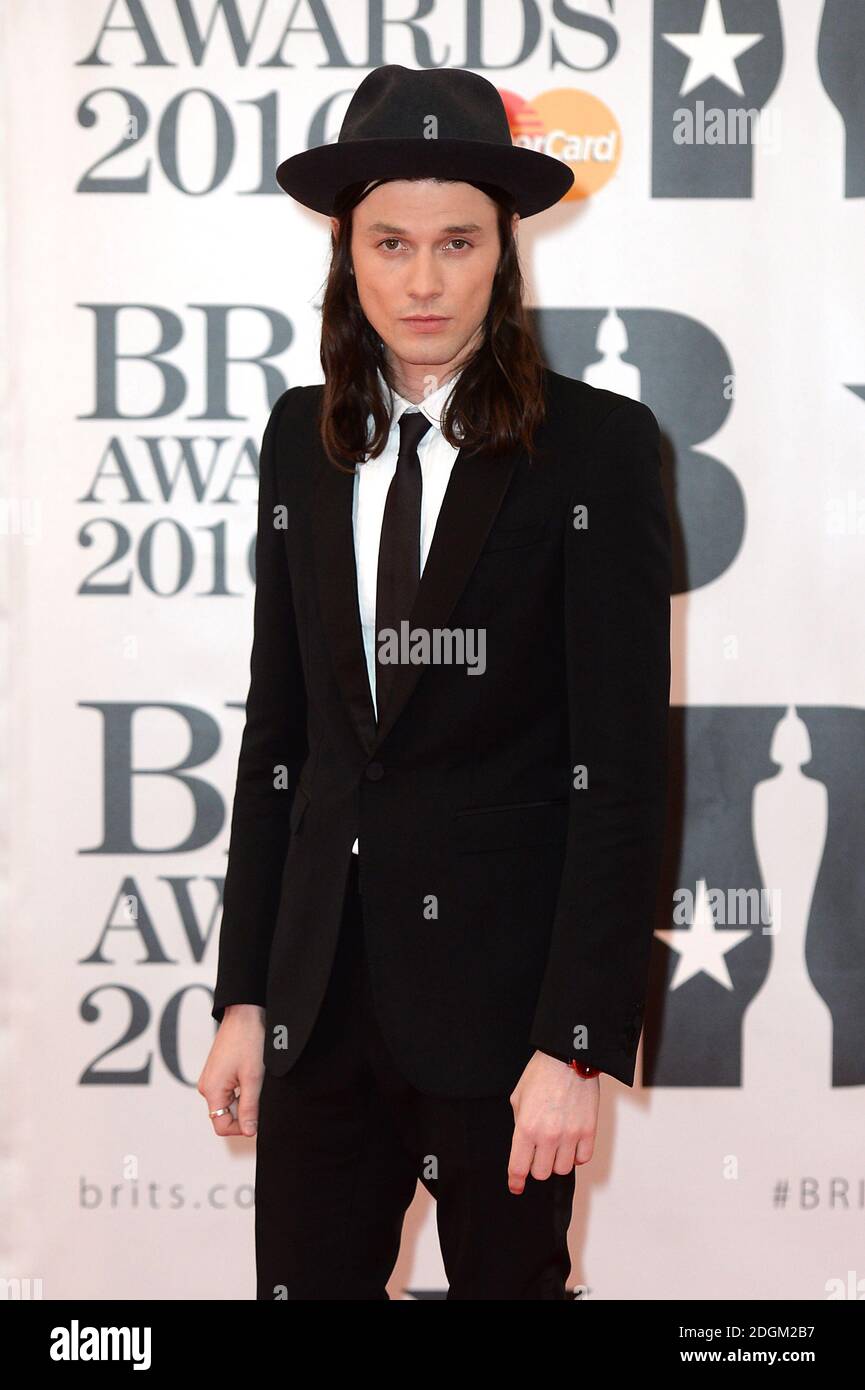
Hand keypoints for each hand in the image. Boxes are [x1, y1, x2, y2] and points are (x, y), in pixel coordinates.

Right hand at [197, 1004, 265, 1137]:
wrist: (245, 1013)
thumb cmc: (248, 1040)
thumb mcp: (253, 1078)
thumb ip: (249, 1108)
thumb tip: (249, 1132)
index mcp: (211, 1090)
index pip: (221, 1126)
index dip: (242, 1128)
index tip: (259, 1120)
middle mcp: (207, 1086)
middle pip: (223, 1115)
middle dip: (244, 1113)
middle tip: (262, 1100)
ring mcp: (211, 1078)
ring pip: (228, 1103)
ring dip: (244, 1101)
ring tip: (258, 1084)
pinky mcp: (218, 1071)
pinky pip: (228, 1091)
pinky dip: (242, 1090)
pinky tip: (254, 1077)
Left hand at [507, 1050, 599, 1193]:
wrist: (569, 1057)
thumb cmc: (541, 1073)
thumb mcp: (518, 1097)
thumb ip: (519, 1124)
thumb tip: (524, 1145)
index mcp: (526, 1128)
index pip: (518, 1167)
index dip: (516, 1181)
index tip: (516, 1187)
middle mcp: (548, 1136)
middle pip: (541, 1173)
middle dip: (537, 1167)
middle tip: (537, 1155)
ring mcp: (570, 1135)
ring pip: (562, 1168)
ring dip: (556, 1161)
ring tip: (555, 1147)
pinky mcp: (588, 1131)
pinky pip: (583, 1158)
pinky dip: (576, 1156)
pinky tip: (571, 1145)